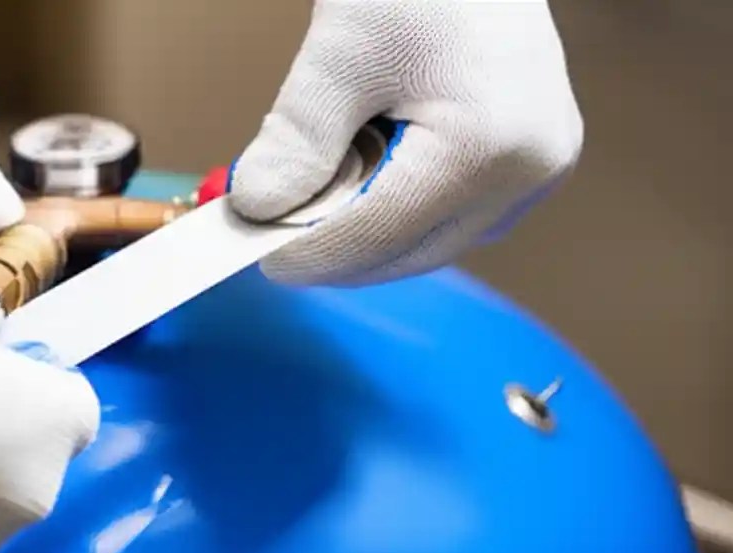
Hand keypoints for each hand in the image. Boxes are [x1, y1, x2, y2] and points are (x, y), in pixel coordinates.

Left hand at [230, 0, 583, 285]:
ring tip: (317, 196)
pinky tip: (362, 179)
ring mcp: (539, 174)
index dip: (309, 254)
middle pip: (407, 253)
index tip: (255, 255)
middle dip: (335, 250)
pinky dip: (398, 214)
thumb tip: (257, 209)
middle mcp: (530, 172)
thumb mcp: (340, 57)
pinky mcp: (532, 169)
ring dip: (365, 234)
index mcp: (488, 146)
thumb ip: (298, 141)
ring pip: (428, 244)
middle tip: (272, 235)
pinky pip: (451, 220)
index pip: (378, 236)